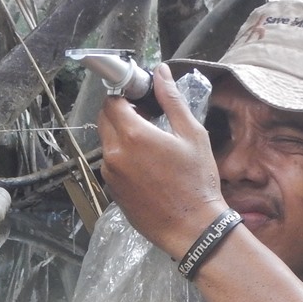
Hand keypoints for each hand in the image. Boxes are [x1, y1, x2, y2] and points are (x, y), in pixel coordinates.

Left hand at [96, 63, 227, 258]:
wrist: (193, 229)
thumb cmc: (197, 182)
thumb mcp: (192, 135)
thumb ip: (172, 100)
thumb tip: (160, 73)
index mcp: (133, 135)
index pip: (112, 100)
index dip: (125, 94)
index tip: (141, 97)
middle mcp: (114, 154)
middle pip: (105, 119)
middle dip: (121, 113)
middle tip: (148, 119)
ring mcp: (110, 175)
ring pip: (108, 143)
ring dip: (123, 137)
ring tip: (152, 148)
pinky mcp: (113, 192)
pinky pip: (112, 165)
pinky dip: (124, 159)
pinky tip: (149, 169)